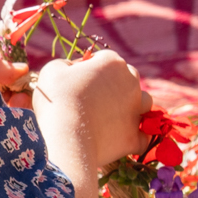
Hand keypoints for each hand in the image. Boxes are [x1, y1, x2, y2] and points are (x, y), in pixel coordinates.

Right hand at [32, 50, 150, 166]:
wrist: (66, 138)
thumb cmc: (56, 100)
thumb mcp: (52, 70)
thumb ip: (66, 64)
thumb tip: (73, 69)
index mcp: (112, 63)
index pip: (105, 58)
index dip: (90, 68)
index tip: (76, 80)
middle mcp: (131, 82)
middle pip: (128, 78)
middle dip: (115, 84)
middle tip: (93, 98)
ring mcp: (136, 110)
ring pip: (144, 102)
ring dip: (133, 105)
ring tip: (113, 115)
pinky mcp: (135, 137)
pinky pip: (145, 136)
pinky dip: (136, 136)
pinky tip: (123, 138)